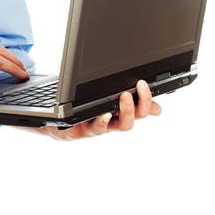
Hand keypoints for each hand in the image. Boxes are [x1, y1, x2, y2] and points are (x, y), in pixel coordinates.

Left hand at [34, 79, 161, 140]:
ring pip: (117, 127)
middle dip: (138, 105)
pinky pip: (94, 129)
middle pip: (131, 121)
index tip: (145, 83)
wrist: (57, 125)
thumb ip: (131, 104)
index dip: (147, 101)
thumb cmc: (86, 115)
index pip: (140, 111)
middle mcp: (110, 124)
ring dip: (125, 112)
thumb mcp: (107, 107)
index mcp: (118, 115)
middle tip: (138, 87)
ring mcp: (96, 128)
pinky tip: (104, 113)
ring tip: (124, 97)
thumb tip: (157, 108)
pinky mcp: (80, 130)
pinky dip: (101, 122)